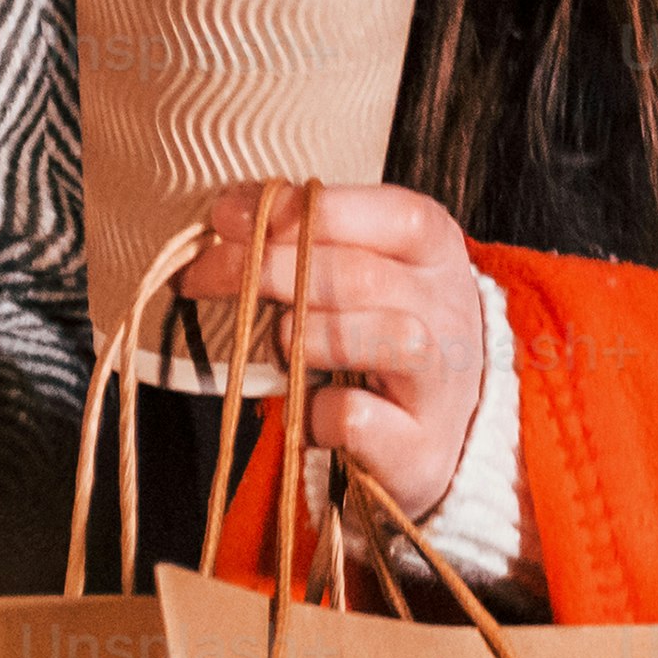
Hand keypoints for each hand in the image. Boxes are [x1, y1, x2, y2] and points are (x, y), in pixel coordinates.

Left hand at [198, 179, 490, 528]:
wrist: (437, 428)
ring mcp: (443, 383)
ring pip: (375, 338)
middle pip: (362, 277)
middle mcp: (452, 311)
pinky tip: (304, 411)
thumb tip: (230, 211)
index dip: (309, 210)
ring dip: (301, 336)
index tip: (226, 216)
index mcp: (436, 252)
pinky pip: (353, 418)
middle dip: (268, 270)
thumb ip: (308, 235)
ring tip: (275, 343)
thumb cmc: (379, 331)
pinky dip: (312, 412)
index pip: (394, 215)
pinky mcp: (420, 447)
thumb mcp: (359, 267)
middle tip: (204, 274)